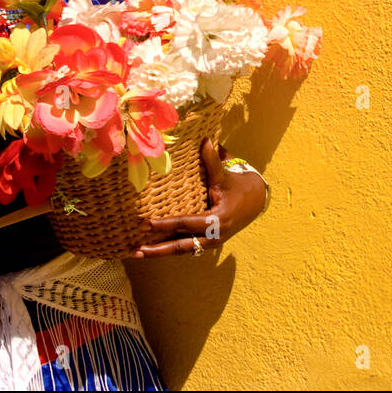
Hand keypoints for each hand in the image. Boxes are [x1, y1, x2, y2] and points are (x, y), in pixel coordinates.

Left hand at [131, 138, 266, 258]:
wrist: (256, 201)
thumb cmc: (238, 186)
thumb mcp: (225, 176)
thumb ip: (213, 161)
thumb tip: (205, 139)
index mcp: (217, 221)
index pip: (185, 224)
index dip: (164, 224)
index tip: (144, 224)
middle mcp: (213, 236)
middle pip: (181, 247)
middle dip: (157, 250)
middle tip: (135, 251)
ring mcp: (210, 243)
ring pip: (183, 251)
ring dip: (160, 252)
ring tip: (137, 253)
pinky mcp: (207, 242)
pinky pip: (187, 247)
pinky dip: (169, 248)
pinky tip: (152, 249)